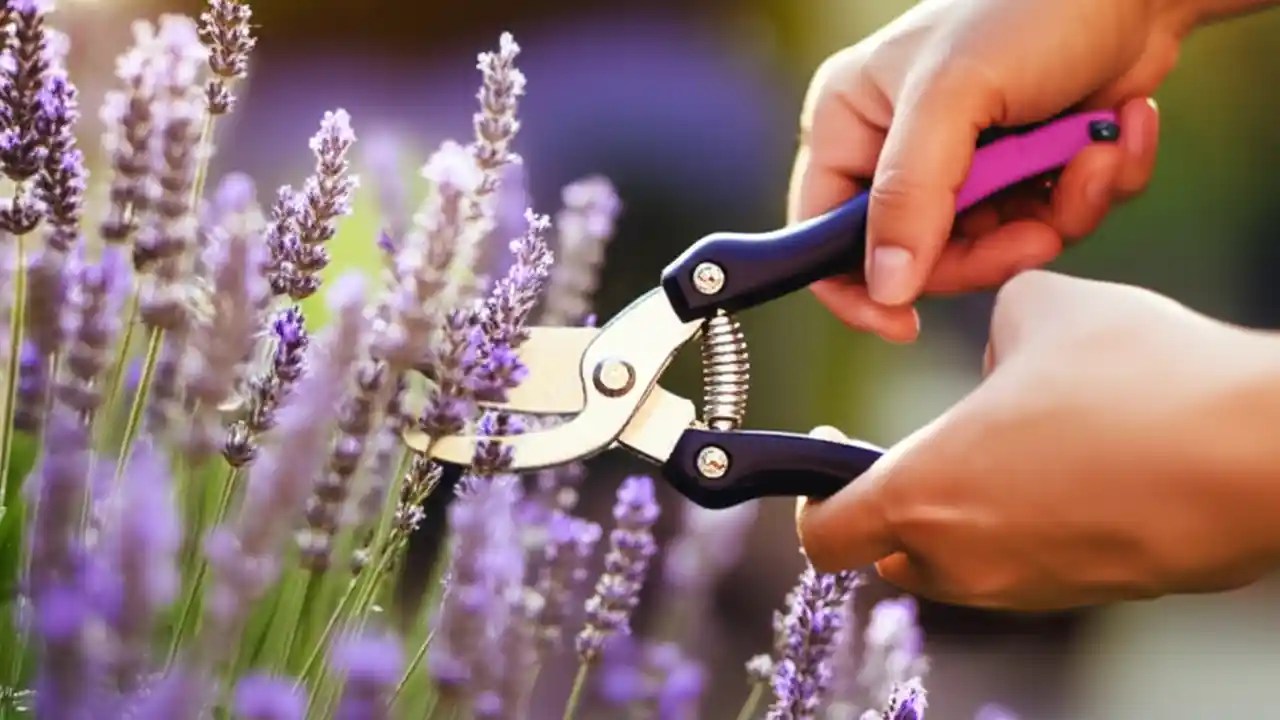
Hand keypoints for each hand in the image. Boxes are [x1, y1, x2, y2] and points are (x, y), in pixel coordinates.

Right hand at [792, 0, 1186, 341]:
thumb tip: (885, 289)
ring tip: (1092, 155)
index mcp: (850, 122)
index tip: (900, 322)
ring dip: (1054, 215)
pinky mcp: (1027, 174)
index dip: (854, 286)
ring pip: (990, 250)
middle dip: (988, 248)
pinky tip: (1113, 141)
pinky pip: (1047, 226)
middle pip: (917, 257)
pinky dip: (1089, 194)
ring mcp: (965, 167)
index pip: (821, 230)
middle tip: (1033, 228)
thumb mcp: (953, 97)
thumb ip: (911, 195)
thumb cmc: (1031, 8)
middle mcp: (898, 150)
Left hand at [796, 271, 1279, 610]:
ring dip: (964, 517)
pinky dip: (1024, 530)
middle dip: (895, 506)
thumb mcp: (1040, 309)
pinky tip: (1072, 471)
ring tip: (1016, 449)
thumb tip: (997, 351)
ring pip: (958, 564)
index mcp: (921, 492)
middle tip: (935, 449)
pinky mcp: (1084, 593)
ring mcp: (1024, 586)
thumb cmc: (1138, 381)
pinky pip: (1024, 567)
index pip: (823, 535)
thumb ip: (990, 328)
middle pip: (889, 553)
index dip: (815, 497)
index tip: (834, 458)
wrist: (1255, 453)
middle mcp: (961, 558)